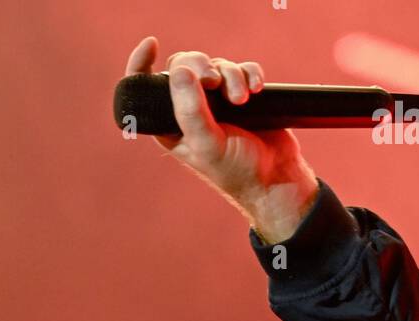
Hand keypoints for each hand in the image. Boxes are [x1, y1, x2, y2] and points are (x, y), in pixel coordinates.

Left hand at [124, 35, 319, 242]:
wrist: (275, 178)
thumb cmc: (236, 170)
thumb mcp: (207, 144)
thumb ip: (190, 110)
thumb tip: (179, 71)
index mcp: (170, 124)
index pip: (147, 89)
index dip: (143, 64)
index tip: (152, 45)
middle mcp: (189, 110)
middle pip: (184, 66)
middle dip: (201, 67)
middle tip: (214, 81)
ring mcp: (216, 101)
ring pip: (215, 65)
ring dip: (231, 76)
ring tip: (242, 99)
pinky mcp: (240, 94)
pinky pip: (240, 68)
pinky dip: (248, 74)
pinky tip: (257, 90)